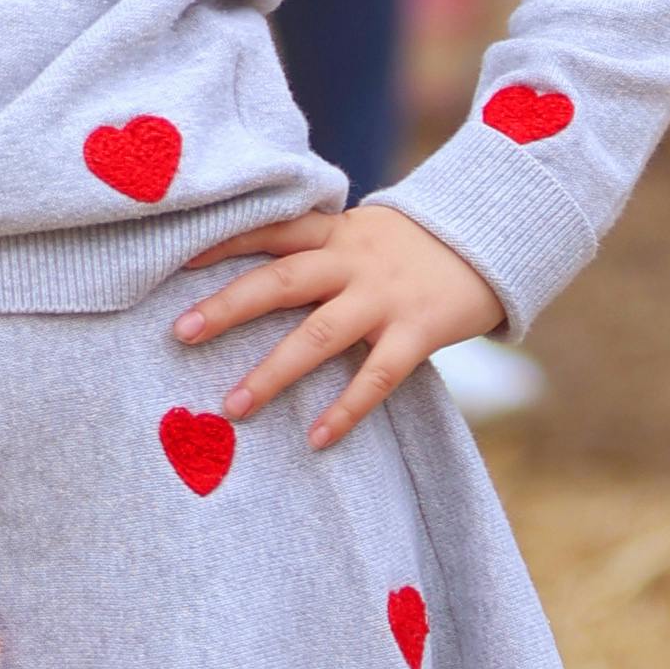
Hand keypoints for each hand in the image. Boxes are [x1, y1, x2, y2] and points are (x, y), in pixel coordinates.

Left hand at [171, 203, 504, 448]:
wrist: (495, 240)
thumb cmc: (412, 245)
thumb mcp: (362, 231)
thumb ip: (318, 248)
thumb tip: (254, 278)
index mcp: (336, 232)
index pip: (272, 230)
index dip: (223, 242)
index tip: (174, 260)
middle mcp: (354, 260)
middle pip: (281, 280)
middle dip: (229, 307)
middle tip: (181, 333)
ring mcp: (385, 296)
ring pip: (319, 335)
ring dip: (272, 372)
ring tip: (233, 406)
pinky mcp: (418, 331)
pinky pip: (377, 377)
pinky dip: (346, 410)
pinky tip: (316, 438)